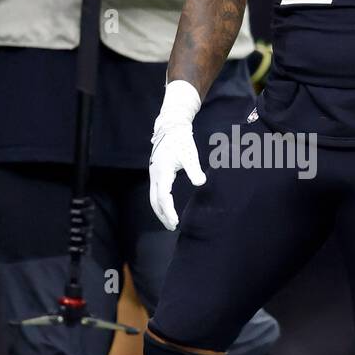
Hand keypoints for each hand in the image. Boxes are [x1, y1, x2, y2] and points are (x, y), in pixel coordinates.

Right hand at [149, 80, 205, 230]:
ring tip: (169, 221)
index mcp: (162, 172)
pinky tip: (167, 207)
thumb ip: (194, 169)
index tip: (176, 222)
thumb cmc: (181, 141)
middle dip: (163, 215)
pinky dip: (159, 203)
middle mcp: (154, 175)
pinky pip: (155, 192)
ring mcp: (153, 174)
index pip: (164, 197)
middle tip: (172, 227)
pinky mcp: (155, 172)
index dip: (169, 211)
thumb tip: (201, 182)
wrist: (171, 127)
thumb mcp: (190, 154)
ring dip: (160, 210)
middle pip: (155, 201)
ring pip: (153, 197)